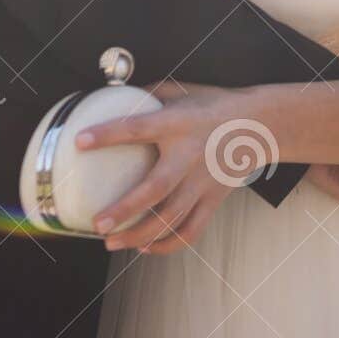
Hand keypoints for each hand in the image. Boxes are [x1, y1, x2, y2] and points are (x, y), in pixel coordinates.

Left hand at [75, 78, 270, 257]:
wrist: (258, 125)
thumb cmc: (213, 104)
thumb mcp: (182, 90)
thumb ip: (149, 94)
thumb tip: (113, 96)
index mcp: (178, 124)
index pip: (137, 128)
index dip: (108, 135)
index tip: (80, 142)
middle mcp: (189, 155)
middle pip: (156, 189)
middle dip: (125, 210)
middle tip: (98, 223)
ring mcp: (203, 182)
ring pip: (172, 218)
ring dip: (139, 235)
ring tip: (111, 242)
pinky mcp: (213, 199)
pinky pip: (191, 230)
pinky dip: (168, 244)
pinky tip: (145, 247)